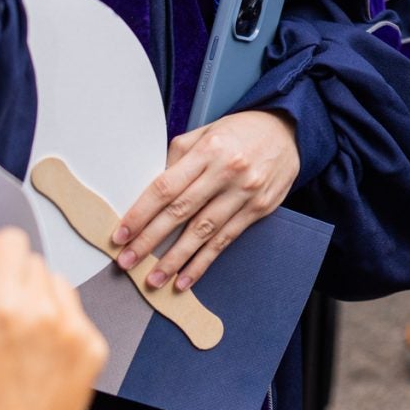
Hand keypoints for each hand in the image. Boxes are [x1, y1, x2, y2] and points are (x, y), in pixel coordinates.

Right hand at [0, 230, 105, 409]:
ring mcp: (77, 330)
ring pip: (58, 284)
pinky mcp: (95, 347)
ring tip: (17, 342)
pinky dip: (60, 325)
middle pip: (34, 262)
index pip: (12, 241)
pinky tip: (39, 357)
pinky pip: (77, 313)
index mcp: (3, 308)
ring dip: (39, 300)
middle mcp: (47, 314)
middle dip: (13, 281)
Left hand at [114, 109, 300, 290]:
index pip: (166, 186)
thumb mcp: (206, 132)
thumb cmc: (241, 132)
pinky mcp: (258, 209)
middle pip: (181, 212)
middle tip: (128, 261)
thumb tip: (153, 190)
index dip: (141, 213)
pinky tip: (186, 278)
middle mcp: (226, 172)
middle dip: (150, 240)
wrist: (288, 131)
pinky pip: (225, 240)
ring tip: (154, 278)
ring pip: (203, 232)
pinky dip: (204, 262)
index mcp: (208, 150)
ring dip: (175, 259)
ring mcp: (244, 193)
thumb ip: (179, 157)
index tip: (122, 233)